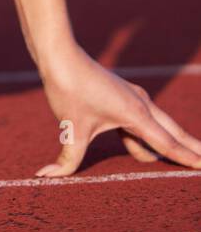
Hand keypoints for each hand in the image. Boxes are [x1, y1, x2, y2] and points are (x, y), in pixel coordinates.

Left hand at [34, 42, 200, 177]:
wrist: (60, 55)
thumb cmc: (69, 89)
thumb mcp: (70, 129)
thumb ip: (66, 159)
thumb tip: (46, 176)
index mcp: (136, 114)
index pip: (168, 143)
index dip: (187, 158)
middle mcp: (141, 105)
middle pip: (173, 132)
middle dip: (191, 148)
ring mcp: (133, 98)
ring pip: (157, 128)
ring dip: (163, 145)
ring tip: (176, 159)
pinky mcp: (122, 96)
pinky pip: (142, 122)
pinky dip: (144, 137)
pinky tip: (137, 149)